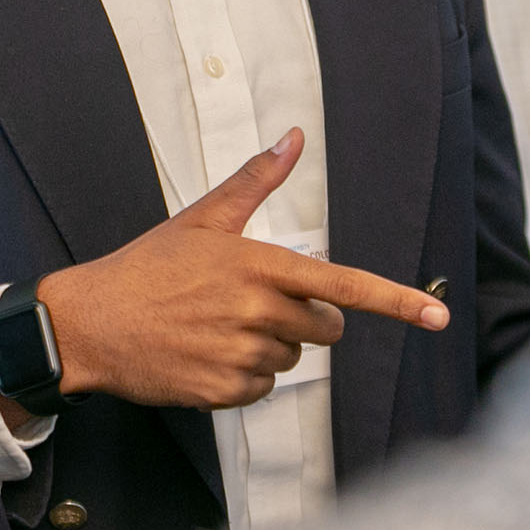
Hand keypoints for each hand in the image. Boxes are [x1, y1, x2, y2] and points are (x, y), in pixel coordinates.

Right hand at [35, 129, 447, 411]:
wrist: (91, 323)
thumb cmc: (148, 266)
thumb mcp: (202, 217)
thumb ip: (256, 180)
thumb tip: (295, 137)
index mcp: (259, 264)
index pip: (343, 285)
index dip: (397, 301)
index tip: (438, 316)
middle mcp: (257, 311)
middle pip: (325, 327)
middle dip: (305, 318)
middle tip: (252, 303)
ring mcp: (242, 354)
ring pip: (292, 359)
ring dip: (268, 346)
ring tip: (215, 326)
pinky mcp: (225, 391)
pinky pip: (262, 388)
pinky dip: (242, 376)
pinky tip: (205, 353)